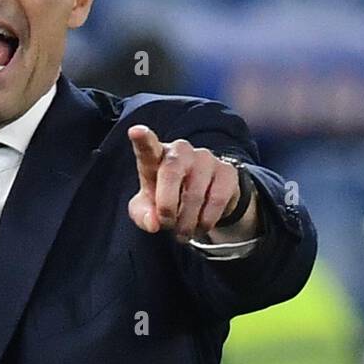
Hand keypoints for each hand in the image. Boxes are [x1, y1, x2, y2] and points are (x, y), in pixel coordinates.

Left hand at [127, 125, 252, 240]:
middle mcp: (181, 151)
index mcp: (157, 157)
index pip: (148, 147)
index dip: (142, 140)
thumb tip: (153, 223)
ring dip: (186, 222)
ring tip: (182, 232)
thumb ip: (142, 214)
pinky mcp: (227, 171)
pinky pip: (216, 201)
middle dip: (166, 207)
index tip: (136, 131)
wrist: (203, 200)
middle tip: (166, 226)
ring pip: (194, 194)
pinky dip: (206, 221)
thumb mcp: (147, 208)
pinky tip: (201, 226)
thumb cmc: (166, 198)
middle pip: (171, 173)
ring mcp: (206, 158)